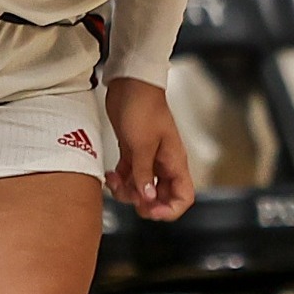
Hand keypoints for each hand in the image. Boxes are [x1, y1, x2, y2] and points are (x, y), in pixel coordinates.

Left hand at [103, 78, 194, 220]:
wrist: (130, 84)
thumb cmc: (143, 107)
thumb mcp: (142, 144)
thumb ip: (144, 173)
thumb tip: (148, 197)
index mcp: (174, 161)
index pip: (184, 195)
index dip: (170, 209)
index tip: (151, 209)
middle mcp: (163, 162)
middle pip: (161, 195)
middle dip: (145, 203)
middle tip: (131, 197)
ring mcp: (148, 157)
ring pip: (141, 187)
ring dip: (127, 191)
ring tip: (115, 181)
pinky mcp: (132, 151)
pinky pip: (128, 175)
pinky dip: (119, 180)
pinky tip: (110, 175)